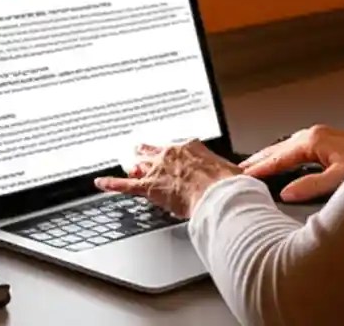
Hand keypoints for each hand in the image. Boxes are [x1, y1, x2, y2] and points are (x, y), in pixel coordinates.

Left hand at [94, 140, 241, 218]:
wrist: (219, 195)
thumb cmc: (228, 185)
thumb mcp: (233, 173)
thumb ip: (230, 174)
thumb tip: (243, 178)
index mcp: (191, 147)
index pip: (178, 148)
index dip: (175, 155)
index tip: (176, 158)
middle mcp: (172, 154)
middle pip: (153, 152)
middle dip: (146, 153)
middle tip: (140, 151)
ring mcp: (158, 170)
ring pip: (140, 166)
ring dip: (133, 167)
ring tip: (126, 164)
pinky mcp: (149, 188)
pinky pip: (125, 185)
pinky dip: (111, 183)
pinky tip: (100, 182)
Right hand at [238, 125, 343, 201]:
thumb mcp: (341, 178)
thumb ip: (312, 186)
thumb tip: (287, 193)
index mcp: (313, 140)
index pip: (277, 157)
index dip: (259, 168)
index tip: (242, 176)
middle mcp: (315, 135)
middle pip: (278, 148)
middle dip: (258, 159)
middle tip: (238, 170)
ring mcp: (322, 136)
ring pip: (287, 147)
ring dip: (270, 156)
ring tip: (255, 167)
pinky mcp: (329, 142)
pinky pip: (297, 148)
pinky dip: (284, 155)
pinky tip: (285, 162)